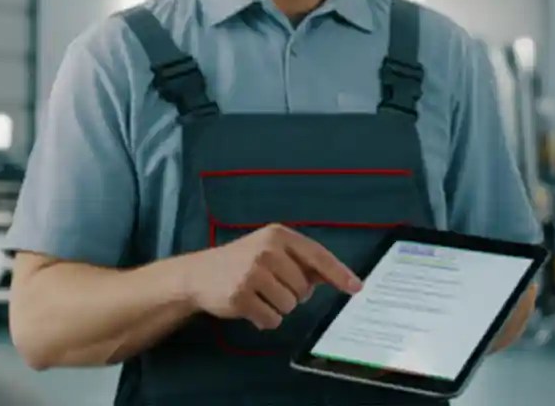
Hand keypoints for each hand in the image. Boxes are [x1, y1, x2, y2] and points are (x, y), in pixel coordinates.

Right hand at [184, 224, 362, 330]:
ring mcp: (252, 273)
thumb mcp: (271, 251)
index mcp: (278, 235)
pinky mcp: (240, 296)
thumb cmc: (242, 261)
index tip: (356, 287)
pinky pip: (271, 320)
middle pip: (304, 289)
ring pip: (289, 306)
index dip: (339, 272)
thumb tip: (337, 277)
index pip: (317, 255)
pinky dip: (265, 319)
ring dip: (278, 307)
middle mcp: (267, 251)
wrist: (198, 274)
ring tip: (259, 295)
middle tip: (271, 286)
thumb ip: (302, 261)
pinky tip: (250, 306)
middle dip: (293, 294)